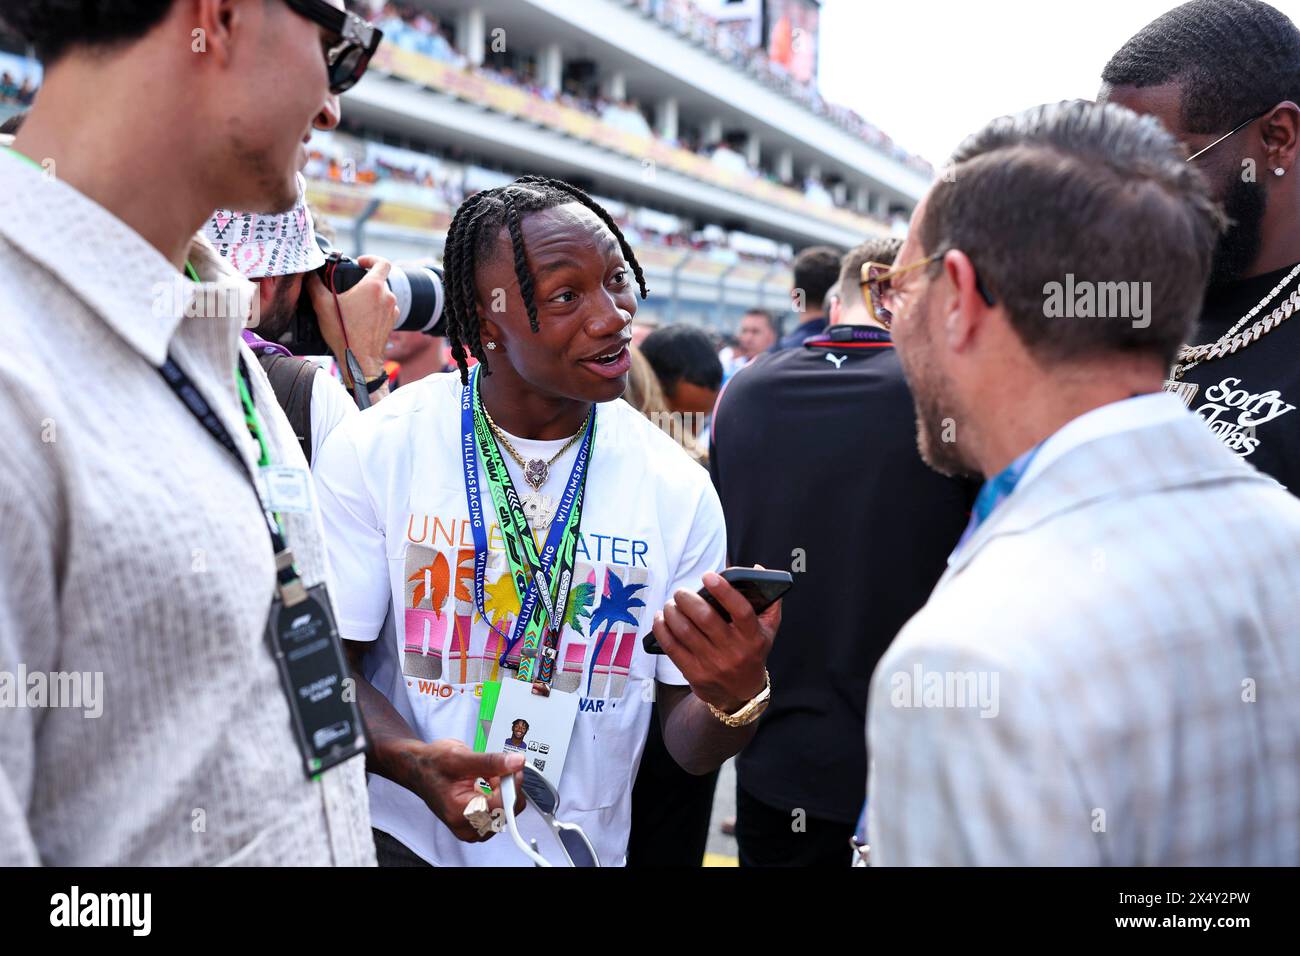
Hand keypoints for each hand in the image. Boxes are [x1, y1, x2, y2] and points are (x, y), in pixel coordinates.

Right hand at [307, 254, 398, 384]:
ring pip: (382, 295)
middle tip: (348, 287)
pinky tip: (360, 317)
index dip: (370, 258)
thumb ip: (314, 284)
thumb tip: (308, 273)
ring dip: (369, 296)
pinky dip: (374, 309)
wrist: (360, 361)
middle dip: (364, 281)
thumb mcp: (323, 305)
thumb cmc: (344, 334)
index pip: (382, 262)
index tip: (360, 263)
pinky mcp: (392, 322)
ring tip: (352, 304)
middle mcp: (387, 296)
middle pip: (379, 279)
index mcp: (374, 287)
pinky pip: (384, 309)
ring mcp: (392, 310)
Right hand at [393, 738, 524, 842]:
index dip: (512, 783)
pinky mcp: (478, 823)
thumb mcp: (460, 757)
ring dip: (502, 790)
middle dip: (506, 787)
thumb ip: (491, 761)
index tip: (513, 766)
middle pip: (508, 811)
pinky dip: (499, 793)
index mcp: (461, 814)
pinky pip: (502, 809)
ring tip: (485, 777)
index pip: (502, 806)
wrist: (419, 769)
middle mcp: (467, 827)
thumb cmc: (433, 764)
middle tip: (495, 769)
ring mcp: (473, 827)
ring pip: (508, 810)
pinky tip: (485, 784)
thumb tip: (517, 762)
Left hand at [651, 568, 779, 713]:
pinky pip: (672, 648)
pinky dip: (662, 629)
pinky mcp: (695, 674)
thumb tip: (757, 569)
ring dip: (673, 612)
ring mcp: (713, 664)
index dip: (724, 591)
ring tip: (671, 603)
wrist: (740, 693)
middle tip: (680, 591)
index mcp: (753, 637)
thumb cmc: (752, 652)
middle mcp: (734, 651)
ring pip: (685, 631)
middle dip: (688, 599)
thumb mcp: (767, 630)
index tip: (708, 576)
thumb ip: (768, 600)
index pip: (741, 611)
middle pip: (706, 619)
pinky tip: (661, 618)